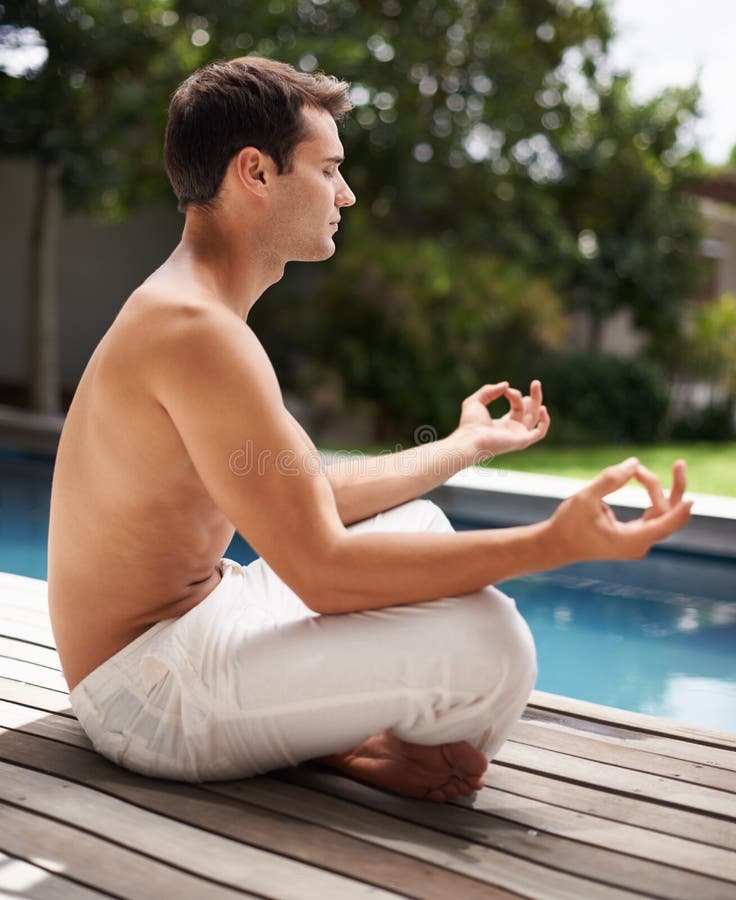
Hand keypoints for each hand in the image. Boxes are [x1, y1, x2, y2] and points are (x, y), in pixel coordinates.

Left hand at [454, 380, 550, 460]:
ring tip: (535, 384)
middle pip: (529, 412)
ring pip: (534, 417)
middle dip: (533, 397)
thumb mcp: (476, 401)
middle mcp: (512, 431)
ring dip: (537, 401)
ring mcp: (518, 436)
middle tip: (535, 383)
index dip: (514, 395)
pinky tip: (542, 408)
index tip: (505, 389)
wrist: (470, 438)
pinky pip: (540, 433)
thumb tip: (506, 385)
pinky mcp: (522, 440)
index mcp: (502, 424)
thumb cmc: (469, 424)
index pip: (516, 407)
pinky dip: (545, 421)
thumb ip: (489, 390)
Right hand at [548, 457, 691, 563]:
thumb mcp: (585, 498)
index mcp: (630, 540)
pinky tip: (644, 478)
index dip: (679, 510)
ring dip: (657, 489)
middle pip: (670, 516)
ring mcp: (639, 541)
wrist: (557, 544)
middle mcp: (639, 544)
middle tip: (678, 463)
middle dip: (673, 488)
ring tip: (645, 469)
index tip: (692, 498)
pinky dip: (653, 496)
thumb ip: (609, 480)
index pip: (665, 526)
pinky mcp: (635, 535)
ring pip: (663, 513)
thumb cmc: (568, 523)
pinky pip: (655, 515)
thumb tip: (634, 463)